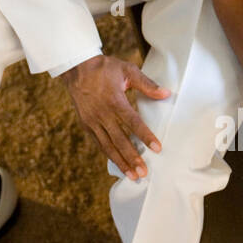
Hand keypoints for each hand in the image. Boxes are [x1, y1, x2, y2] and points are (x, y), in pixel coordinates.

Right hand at [61, 54, 170, 179]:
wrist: (76, 68)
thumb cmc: (104, 68)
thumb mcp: (127, 70)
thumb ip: (147, 84)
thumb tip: (167, 94)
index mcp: (114, 100)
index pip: (133, 122)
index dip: (145, 136)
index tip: (157, 148)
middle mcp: (102, 114)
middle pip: (120, 140)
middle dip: (132, 158)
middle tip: (144, 172)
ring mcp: (92, 121)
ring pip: (108, 146)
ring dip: (121, 162)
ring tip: (133, 175)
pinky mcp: (86, 125)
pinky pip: (99, 143)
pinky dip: (109, 155)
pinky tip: (119, 164)